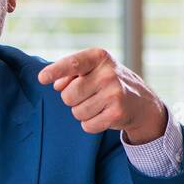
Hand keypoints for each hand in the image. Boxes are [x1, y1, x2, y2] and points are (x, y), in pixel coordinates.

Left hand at [37, 48, 167, 144]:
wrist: (141, 103)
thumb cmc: (108, 83)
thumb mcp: (93, 69)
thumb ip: (71, 73)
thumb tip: (56, 85)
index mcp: (99, 57)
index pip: (73, 63)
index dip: (55, 71)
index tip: (42, 78)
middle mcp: (108, 73)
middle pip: (68, 95)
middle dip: (72, 99)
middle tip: (89, 95)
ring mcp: (114, 93)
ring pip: (76, 112)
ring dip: (82, 112)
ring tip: (99, 105)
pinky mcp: (116, 113)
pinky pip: (87, 125)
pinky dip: (91, 124)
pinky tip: (104, 115)